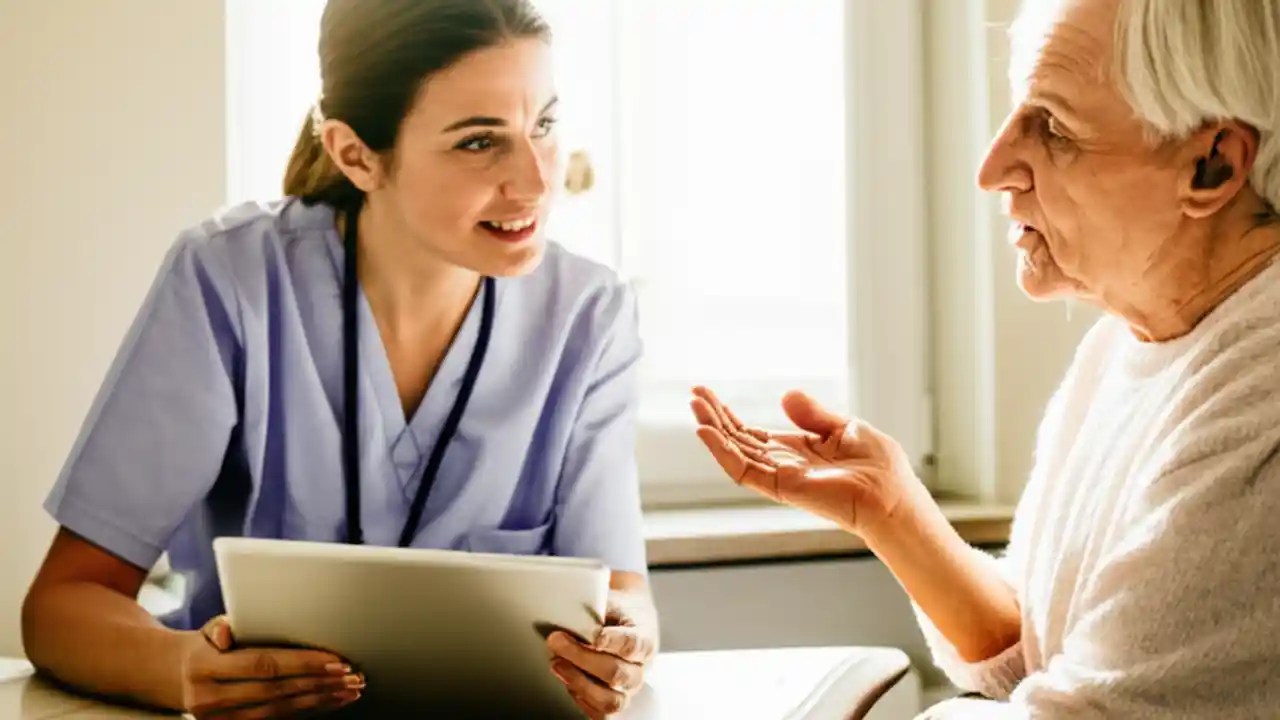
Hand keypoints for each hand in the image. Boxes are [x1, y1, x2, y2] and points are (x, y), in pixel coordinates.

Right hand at [179, 615, 363, 718]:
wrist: (176, 677)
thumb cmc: (205, 646)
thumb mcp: (207, 630)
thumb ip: (221, 626)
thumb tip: (227, 632)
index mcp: (204, 668)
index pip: (262, 664)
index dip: (301, 663)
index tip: (334, 659)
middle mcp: (210, 699)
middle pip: (276, 691)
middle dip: (318, 683)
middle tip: (351, 675)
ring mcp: (220, 719)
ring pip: (279, 711)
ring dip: (319, 700)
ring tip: (348, 689)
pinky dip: (307, 711)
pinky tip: (330, 701)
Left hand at [547, 591, 657, 717]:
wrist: (627, 620)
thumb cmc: (616, 612)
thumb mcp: (612, 602)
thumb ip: (596, 611)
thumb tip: (571, 616)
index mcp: (645, 639)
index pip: (632, 645)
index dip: (612, 642)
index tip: (594, 635)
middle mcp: (640, 669)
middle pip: (616, 673)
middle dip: (581, 657)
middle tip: (556, 641)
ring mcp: (628, 689)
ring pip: (610, 700)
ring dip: (578, 682)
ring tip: (557, 664)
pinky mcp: (614, 700)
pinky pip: (600, 714)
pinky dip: (581, 700)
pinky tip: (566, 681)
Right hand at [690, 386, 925, 535]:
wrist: (893, 495)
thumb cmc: (880, 468)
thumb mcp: (846, 427)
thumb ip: (814, 414)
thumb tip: (785, 395)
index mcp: (797, 450)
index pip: (752, 432)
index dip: (729, 415)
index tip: (708, 394)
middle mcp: (783, 464)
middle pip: (738, 440)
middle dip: (715, 418)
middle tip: (694, 395)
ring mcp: (780, 476)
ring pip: (736, 453)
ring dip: (713, 431)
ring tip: (695, 407)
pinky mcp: (782, 487)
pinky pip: (744, 471)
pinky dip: (723, 453)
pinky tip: (706, 433)